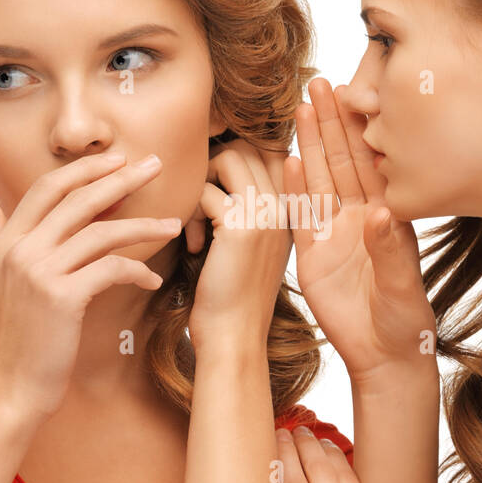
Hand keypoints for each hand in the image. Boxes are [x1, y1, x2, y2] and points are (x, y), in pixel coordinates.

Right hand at [0, 153, 181, 421]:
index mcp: (5, 241)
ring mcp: (40, 272)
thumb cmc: (13, 336)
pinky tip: (153, 280)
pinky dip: (138, 271)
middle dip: (121, 178)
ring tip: (173, 223)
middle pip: (79, 199)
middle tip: (154, 164)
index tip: (117, 160)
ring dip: (144, 225)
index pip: (47, 188)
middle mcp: (19, 250)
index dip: (84, 170)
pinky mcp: (63, 297)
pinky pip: (111, 269)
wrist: (11, 388)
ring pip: (102, 232)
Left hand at [185, 139, 293, 344]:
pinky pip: (205, 192)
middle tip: (201, 205)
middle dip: (212, 167)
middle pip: (247, 145)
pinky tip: (193, 247)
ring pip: (229, 156)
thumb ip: (243, 206)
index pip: (270, 150)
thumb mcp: (245, 244)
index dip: (235, 158)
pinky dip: (190, 215)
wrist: (234, 337)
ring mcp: (268, 213)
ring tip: (197, 221)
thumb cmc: (231, 293)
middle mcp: (285, 205)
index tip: (213, 190)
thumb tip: (218, 163)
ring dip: (201, 182)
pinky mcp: (242, 226)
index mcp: (291, 208)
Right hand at [284, 78, 435, 380]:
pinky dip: (292, 189)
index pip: (368, 164)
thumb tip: (380, 213)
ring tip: (299, 109)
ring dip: (308, 145)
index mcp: (385, 216)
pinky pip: (299, 217)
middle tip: (318, 82)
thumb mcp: (402, 285)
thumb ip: (389, 249)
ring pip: (317, 180)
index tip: (350, 94)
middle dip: (329, 121)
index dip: (357, 129)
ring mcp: (332, 235)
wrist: (382, 355)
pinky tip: (285, 160)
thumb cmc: (403, 320)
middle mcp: (358, 218)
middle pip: (339, 161)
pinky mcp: (310, 256)